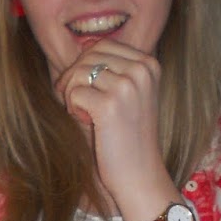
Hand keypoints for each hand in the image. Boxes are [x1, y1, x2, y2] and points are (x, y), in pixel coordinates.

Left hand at [54, 42, 169, 217]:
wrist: (140, 175)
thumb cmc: (130, 138)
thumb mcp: (129, 95)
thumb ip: (112, 70)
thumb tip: (84, 45)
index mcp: (149, 64)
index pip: (104, 45)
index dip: (85, 64)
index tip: (81, 87)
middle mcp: (141, 70)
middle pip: (90, 55)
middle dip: (74, 76)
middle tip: (73, 101)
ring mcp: (128, 86)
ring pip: (80, 72)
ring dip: (72, 93)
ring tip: (82, 114)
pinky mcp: (110, 105)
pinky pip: (75, 92)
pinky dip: (73, 108)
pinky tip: (86, 122)